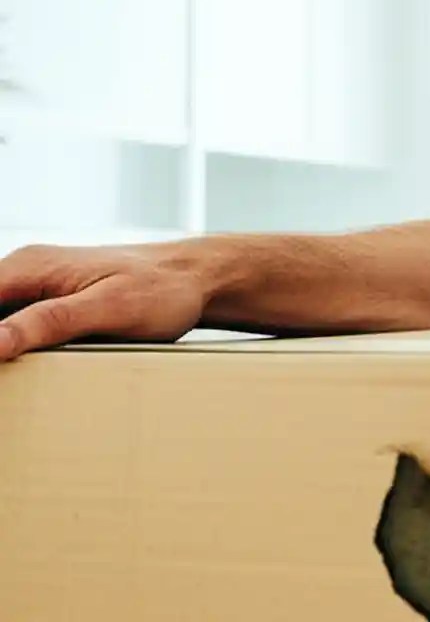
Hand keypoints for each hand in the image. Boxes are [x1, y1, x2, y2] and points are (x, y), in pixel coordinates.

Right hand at [0, 243, 205, 359]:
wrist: (196, 278)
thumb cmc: (162, 289)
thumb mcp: (109, 308)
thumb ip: (50, 321)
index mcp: (31, 266)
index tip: (0, 361)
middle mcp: (27, 271)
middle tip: (13, 376)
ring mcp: (39, 287)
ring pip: (0, 320)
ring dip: (4, 346)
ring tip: (19, 374)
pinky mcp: (54, 302)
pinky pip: (18, 324)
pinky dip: (15, 345)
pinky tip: (25, 367)